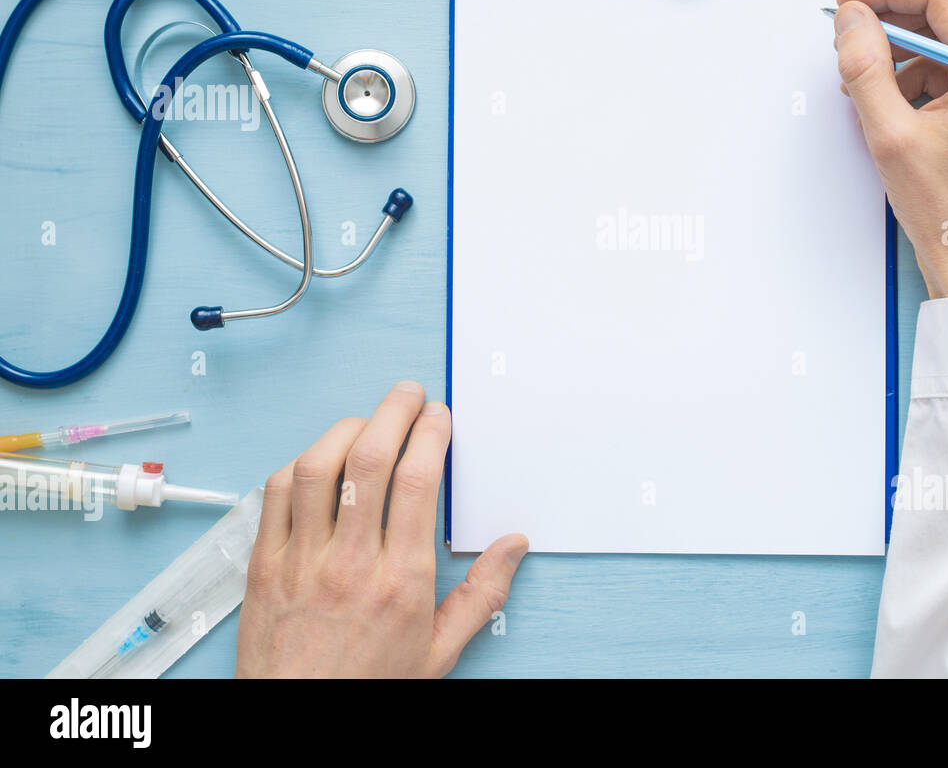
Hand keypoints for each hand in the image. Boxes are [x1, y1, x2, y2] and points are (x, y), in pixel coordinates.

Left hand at [235, 381, 527, 677]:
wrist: (297, 723)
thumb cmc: (367, 689)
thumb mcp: (439, 651)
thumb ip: (481, 595)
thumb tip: (513, 547)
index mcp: (400, 581)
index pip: (416, 482)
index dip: (430, 434)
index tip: (438, 417)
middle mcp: (350, 563)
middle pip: (370, 460)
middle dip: (393, 412)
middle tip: (408, 394)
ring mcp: (301, 560)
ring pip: (318, 468)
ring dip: (345, 430)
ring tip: (367, 420)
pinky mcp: (263, 564)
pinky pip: (275, 494)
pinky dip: (299, 463)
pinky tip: (320, 460)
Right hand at [834, 0, 947, 298]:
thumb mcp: (890, 137)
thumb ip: (865, 69)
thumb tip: (852, 20)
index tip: (847, 4)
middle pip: (946, 11)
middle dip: (890, 20)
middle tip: (847, 39)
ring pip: (945, 41)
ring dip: (899, 53)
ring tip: (863, 86)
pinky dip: (915, 78)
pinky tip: (888, 108)